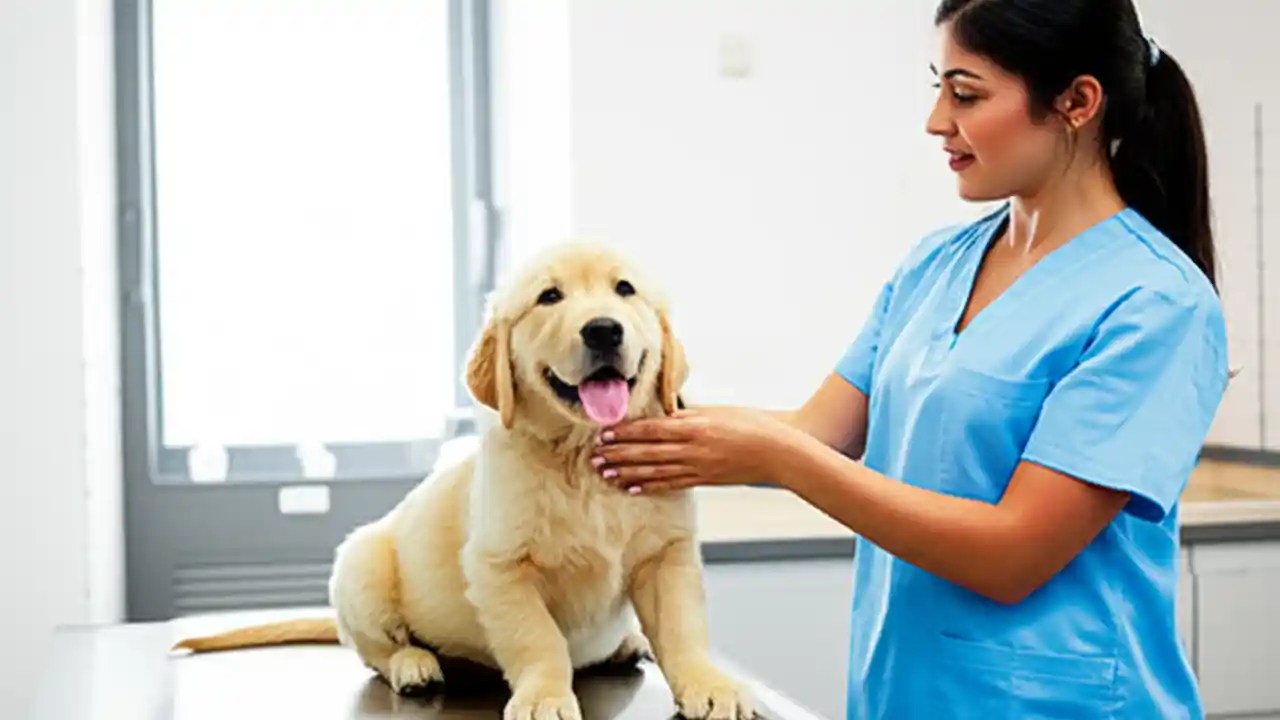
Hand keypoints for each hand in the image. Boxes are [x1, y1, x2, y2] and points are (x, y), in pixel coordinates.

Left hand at [591, 407, 793, 492]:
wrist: (779, 451)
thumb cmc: (753, 424)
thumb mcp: (718, 410)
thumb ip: (690, 414)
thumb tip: (666, 413)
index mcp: (696, 426)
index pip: (651, 429)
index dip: (625, 433)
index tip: (604, 434)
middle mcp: (693, 448)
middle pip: (647, 452)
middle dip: (618, 454)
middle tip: (593, 457)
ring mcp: (698, 467)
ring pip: (655, 471)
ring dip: (627, 473)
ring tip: (604, 474)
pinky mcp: (704, 480)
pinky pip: (671, 484)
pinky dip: (650, 487)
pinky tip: (632, 488)